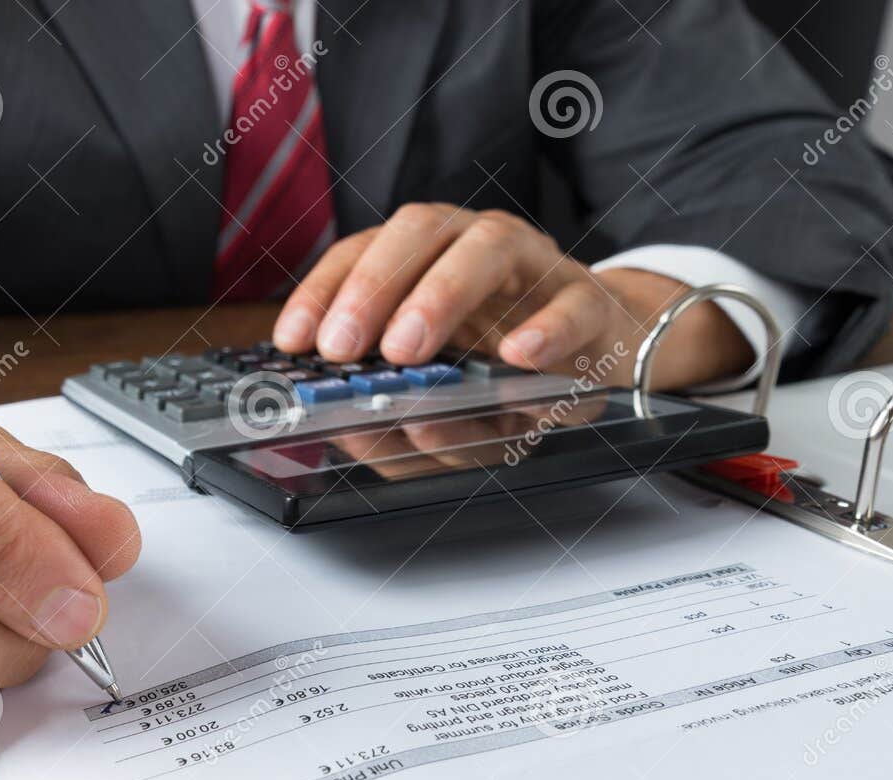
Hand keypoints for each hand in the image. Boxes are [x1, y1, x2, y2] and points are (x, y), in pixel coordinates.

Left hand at [272, 204, 752, 389]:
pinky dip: (545, 330)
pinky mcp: (590, 303)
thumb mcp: (434, 404)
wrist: (598, 357)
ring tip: (407, 349)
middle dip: (371, 288)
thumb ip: (392, 422)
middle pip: (416, 233)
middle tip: (342, 346)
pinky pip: (571, 305)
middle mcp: (473, 245)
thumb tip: (351, 432)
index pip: (360, 253)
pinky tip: (517, 355)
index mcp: (424, 258)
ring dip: (440, 295)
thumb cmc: (502, 372)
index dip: (322, 293)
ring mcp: (535, 266)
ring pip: (488, 249)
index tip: (294, 341)